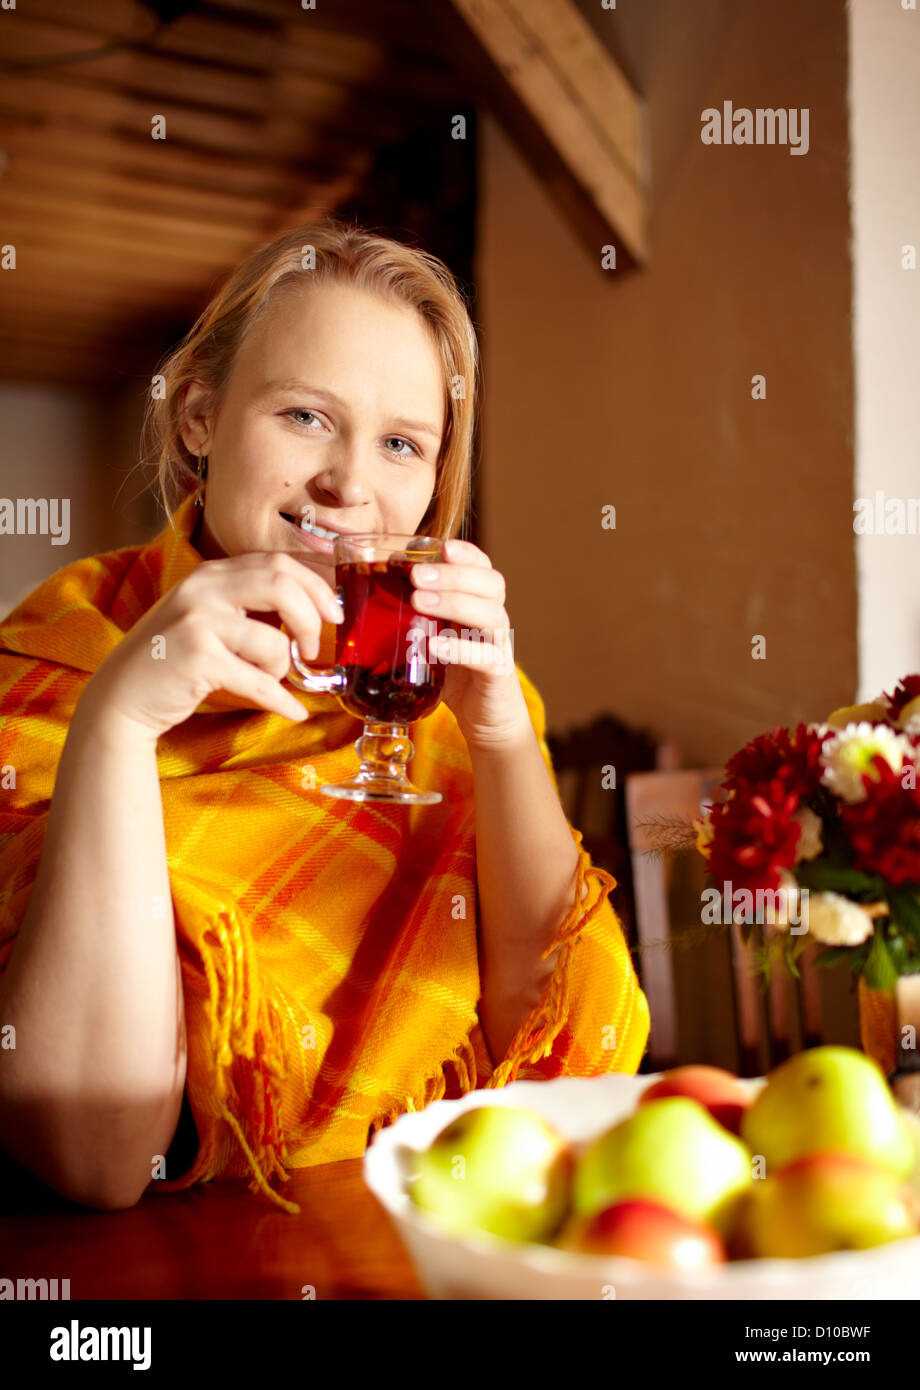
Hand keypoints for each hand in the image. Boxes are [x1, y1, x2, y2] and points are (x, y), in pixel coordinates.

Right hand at [81, 551, 343, 741]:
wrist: (121, 696)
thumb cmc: (173, 660)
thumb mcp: (208, 617)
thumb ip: (248, 606)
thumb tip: (312, 611)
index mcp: (212, 574)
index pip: (277, 562)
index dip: (315, 585)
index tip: (334, 612)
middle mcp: (203, 589)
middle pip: (281, 584)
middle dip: (311, 618)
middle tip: (315, 647)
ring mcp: (197, 621)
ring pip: (273, 640)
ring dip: (283, 668)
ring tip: (271, 680)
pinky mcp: (197, 659)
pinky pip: (259, 681)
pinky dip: (282, 701)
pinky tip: (292, 711)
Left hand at [410, 539, 530, 750]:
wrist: (485, 716)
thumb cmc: (453, 671)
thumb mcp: (430, 635)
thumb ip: (410, 612)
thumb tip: (364, 585)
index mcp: (479, 603)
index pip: (482, 567)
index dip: (466, 553)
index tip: (442, 547)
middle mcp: (494, 619)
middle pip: (490, 583)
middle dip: (453, 575)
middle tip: (416, 576)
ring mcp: (499, 646)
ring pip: (491, 614)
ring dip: (454, 603)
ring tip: (420, 602)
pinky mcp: (497, 674)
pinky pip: (486, 657)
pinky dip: (461, 649)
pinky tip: (435, 646)